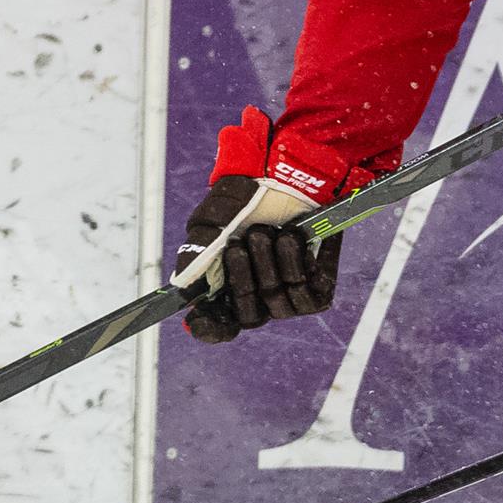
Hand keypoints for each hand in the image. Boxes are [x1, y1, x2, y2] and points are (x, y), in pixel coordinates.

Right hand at [171, 107, 384, 342]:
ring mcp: (289, 295)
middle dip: (243, 279)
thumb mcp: (208, 222)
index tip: (203, 319)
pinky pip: (310, 293)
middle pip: (249, 315)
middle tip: (240, 245)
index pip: (217, 326)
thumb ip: (194, 253)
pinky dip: (299, 262)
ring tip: (270, 231)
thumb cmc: (241, 202)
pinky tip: (294, 235)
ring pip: (280, 305)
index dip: (210, 328)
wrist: (283, 175)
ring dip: (272, 264)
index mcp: (226, 289)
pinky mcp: (318, 288)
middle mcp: (257, 298)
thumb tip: (183, 288)